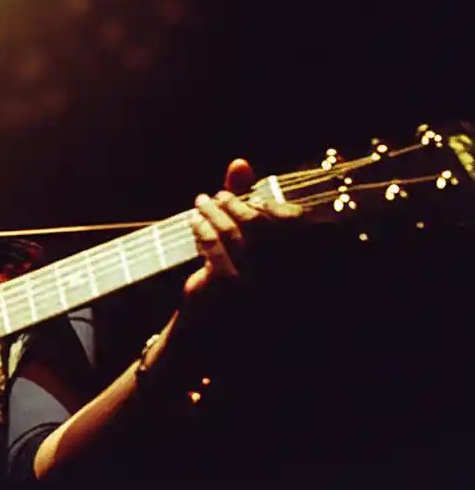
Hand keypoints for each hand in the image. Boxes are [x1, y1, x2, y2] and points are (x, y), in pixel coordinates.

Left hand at [183, 158, 302, 302]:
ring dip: (213, 212)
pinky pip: (215, 250)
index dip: (271, 204)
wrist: (208, 327)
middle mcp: (281, 273)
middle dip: (235, 203)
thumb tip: (239, 162)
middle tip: (217, 197)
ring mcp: (255, 281)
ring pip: (235, 233)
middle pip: (260, 223)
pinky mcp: (228, 288)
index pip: (294, 221)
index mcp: (295, 262)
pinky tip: (193, 223)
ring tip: (201, 204)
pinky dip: (202, 230)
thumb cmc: (230, 273)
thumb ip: (244, 199)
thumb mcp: (240, 235)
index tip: (250, 199)